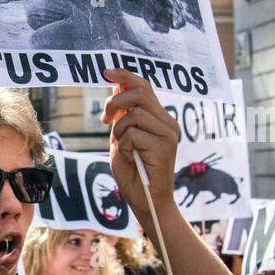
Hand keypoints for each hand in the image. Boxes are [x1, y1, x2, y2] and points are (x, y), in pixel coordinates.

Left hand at [102, 68, 179, 217]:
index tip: (106, 72)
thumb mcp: (122, 139)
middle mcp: (168, 123)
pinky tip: (132, 158)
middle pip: (141, 92)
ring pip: (135, 114)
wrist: (146, 202)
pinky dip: (125, 145)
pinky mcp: (165, 146)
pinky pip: (134, 134)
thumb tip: (115, 88)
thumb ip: (121, 117)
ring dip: (120, 130)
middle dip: (116, 101)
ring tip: (125, 148)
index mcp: (159, 118)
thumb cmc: (134, 173)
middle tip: (105, 118)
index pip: (145, 86)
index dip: (125, 76)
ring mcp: (169, 133)